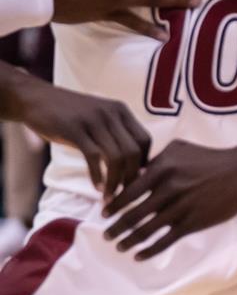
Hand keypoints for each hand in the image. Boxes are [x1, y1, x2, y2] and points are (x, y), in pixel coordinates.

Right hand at [14, 80, 150, 198]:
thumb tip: (134, 164)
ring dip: (115, 181)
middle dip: (132, 177)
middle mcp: (111, 114)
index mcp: (120, 110)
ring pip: (116, 157)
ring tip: (110, 196)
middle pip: (134, 151)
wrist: (34, 98)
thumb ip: (115, 134)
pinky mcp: (74, 129)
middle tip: (126, 194)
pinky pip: (94, 157)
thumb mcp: (98, 117)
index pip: (144, 140)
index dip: (144, 162)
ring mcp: (93, 121)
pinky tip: (97, 188)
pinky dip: (98, 176)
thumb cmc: (69, 113)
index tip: (136, 178)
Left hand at [102, 140, 236, 259]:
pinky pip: (166, 240)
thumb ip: (154, 160)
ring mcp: (181, 208)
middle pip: (133, 215)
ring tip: (119, 247)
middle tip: (106, 235)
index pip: (128, 192)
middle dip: (116, 228)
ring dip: (129, 241)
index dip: (113, 206)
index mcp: (161, 170)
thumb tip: (134, 171)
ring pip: (146, 230)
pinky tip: (139, 256)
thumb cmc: (210, 158)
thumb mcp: (179, 149)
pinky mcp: (194, 222)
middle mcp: (167, 190)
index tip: (104, 214)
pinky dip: (150, 250)